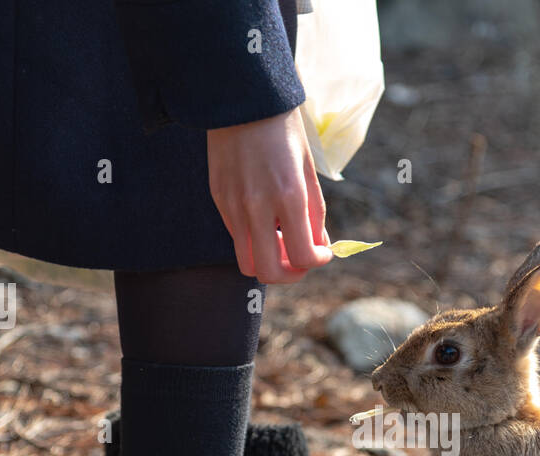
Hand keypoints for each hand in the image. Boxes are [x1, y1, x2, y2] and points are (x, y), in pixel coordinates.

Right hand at [206, 108, 331, 283]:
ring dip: (267, 261)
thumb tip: (316, 246)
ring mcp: (233, 205)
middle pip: (268, 272)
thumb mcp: (308, 169)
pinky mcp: (218, 199)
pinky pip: (236, 237)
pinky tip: (265, 220)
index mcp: (289, 196)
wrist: (241, 97)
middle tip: (299, 260)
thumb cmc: (283, 129)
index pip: (303, 256)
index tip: (321, 254)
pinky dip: (254, 239)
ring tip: (280, 242)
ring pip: (246, 262)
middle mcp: (258, 206)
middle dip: (289, 274)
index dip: (316, 263)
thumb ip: (314, 213)